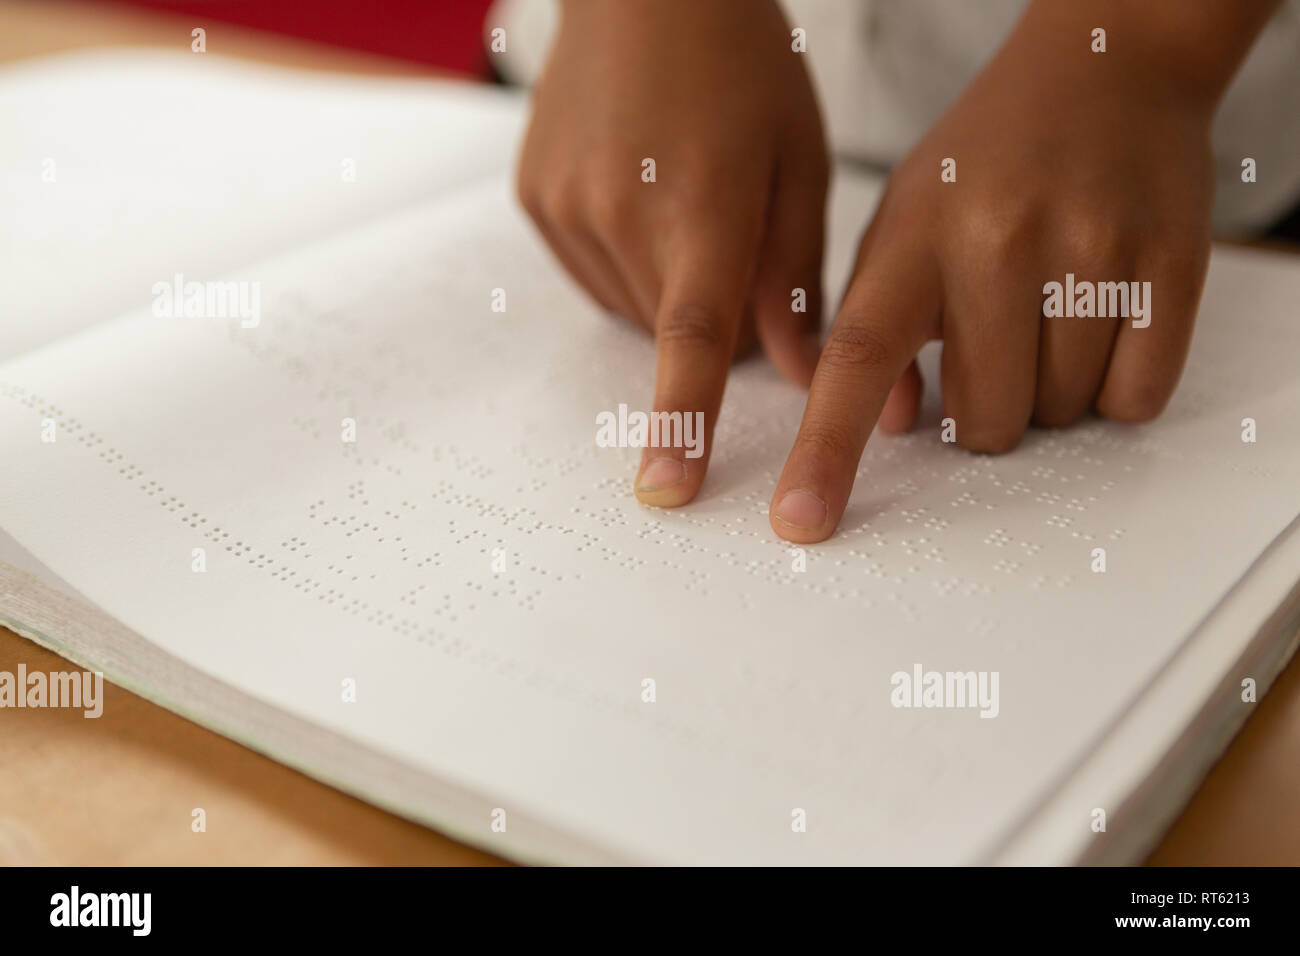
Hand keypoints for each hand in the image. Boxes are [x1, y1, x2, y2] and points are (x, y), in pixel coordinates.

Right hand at [517, 0, 827, 504]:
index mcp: (702, 198)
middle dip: (717, 314)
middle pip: (673, 330)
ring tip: (684, 200)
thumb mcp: (797, 160)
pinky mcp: (535, 200)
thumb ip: (795, 279)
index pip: (691, 335)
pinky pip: (592, 277)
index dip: (681, 419)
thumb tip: (799, 376)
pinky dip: (628, 265)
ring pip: (632, 310)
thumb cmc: (741, 62)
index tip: (666, 489)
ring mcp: (564, 204)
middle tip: (735, 234)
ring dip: (669, 289)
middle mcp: (618, 208)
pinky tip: (643, 197)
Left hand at [769, 2, 1223, 542]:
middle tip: (996, 339)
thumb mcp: (904, 221)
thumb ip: (881, 322)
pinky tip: (1102, 315)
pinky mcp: (1166, 263)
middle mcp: (996, 243)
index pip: (858, 361)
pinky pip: (1135, 397)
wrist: (1104, 67)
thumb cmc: (988, 159)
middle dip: (984, 409)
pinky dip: (1116, 383)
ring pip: (1061, 414)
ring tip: (1049, 307)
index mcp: (914, 238)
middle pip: (985, 421)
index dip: (826, 452)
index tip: (800, 521)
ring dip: (1050, 390)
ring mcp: (1088, 251)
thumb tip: (894, 423)